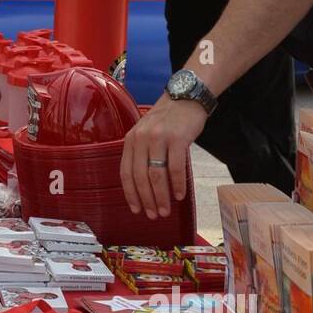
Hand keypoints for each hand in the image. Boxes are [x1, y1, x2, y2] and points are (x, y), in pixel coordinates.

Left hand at [120, 94, 207, 218]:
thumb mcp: (146, 133)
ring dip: (161, 197)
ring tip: (165, 211)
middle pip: (141, 177)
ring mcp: (159, 138)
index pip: (126, 172)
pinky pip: (176, 167)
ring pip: (157, 175)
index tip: (136, 209)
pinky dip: (177, 185)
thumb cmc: (167, 120)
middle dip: (147, 200)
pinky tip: (179, 196)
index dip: (130, 193)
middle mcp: (141, 139)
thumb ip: (142, 154)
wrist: (186, 98)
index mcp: (131, 140)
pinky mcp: (177, 138)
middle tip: (153, 215)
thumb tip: (145, 187)